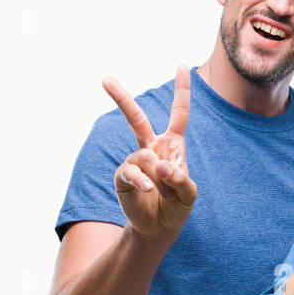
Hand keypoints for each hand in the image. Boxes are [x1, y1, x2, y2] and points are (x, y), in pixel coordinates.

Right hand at [104, 65, 196, 240]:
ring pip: (144, 156)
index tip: (182, 67)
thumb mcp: (189, 195)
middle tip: (105, 80)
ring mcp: (135, 161)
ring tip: (163, 194)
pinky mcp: (124, 176)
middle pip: (136, 118)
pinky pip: (132, 172)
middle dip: (120, 98)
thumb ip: (181, 180)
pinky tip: (148, 191)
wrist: (159, 228)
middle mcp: (151, 148)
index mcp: (172, 145)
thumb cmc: (176, 207)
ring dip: (157, 175)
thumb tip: (161, 165)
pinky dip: (142, 182)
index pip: (178, 114)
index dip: (182, 91)